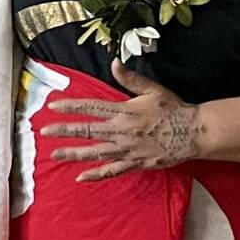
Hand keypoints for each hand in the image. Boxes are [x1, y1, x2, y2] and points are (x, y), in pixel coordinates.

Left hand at [41, 60, 201, 180]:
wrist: (195, 132)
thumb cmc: (174, 109)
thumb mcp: (152, 89)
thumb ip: (130, 78)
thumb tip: (114, 62)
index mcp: (125, 110)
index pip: (91, 107)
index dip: (71, 107)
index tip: (52, 107)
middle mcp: (122, 130)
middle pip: (87, 130)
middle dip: (64, 131)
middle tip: (44, 132)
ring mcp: (128, 148)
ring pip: (95, 152)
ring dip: (74, 153)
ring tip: (55, 155)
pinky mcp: (135, 163)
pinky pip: (112, 170)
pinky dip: (96, 175)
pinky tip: (80, 177)